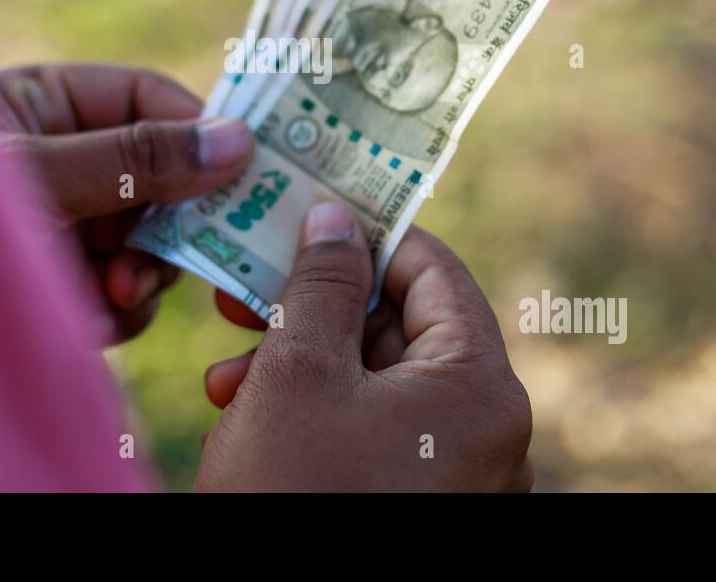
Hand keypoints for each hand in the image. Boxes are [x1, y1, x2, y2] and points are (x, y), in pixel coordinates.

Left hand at [0, 63, 252, 344]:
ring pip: (152, 240)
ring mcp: (67, 223)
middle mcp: (63, 158)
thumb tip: (238, 138)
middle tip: (150, 260)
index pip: (151, 101)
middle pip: (165, 176)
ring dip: (144, 274)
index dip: (200, 135)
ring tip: (108, 296)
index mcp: (47, 103)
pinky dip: (120, 310)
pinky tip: (86, 319)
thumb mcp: (39, 177)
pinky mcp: (66, 284)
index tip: (247, 174)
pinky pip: (128, 292)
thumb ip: (137, 159)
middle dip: (166, 222)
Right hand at [197, 203, 532, 490]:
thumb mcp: (299, 371)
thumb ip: (322, 283)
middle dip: (315, 307)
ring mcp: (453, 475)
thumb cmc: (293, 493)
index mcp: (480, 389)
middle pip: (401, 326)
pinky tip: (248, 414)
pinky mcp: (415, 502)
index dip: (367, 232)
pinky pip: (371, 431)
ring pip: (376, 380)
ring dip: (300, 361)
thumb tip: (336, 218)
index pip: (434, 271)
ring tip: (231, 371)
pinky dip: (314, 411)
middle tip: (245, 288)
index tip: (306, 212)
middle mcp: (484, 432)